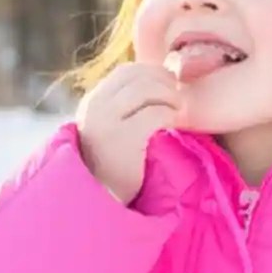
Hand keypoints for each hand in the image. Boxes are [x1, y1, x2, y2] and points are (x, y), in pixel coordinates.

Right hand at [76, 63, 181, 204]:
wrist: (101, 200)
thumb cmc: (112, 168)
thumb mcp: (109, 130)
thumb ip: (123, 108)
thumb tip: (157, 84)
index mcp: (93, 102)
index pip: (127, 71)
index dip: (152, 72)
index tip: (169, 84)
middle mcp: (95, 107)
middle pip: (139, 76)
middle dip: (164, 81)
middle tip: (179, 96)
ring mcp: (107, 122)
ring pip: (147, 89)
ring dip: (170, 96)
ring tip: (179, 110)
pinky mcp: (123, 138)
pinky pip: (155, 113)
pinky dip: (170, 114)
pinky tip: (174, 124)